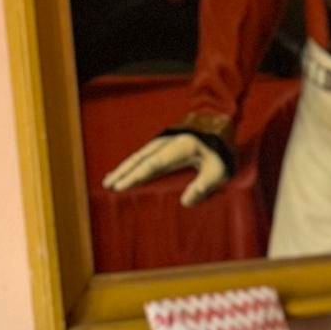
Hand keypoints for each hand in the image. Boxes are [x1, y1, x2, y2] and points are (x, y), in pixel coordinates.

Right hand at [102, 132, 230, 206]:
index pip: (153, 164)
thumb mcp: (219, 171)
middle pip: (141, 158)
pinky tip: (124, 171)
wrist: (223, 126)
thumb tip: (185, 203)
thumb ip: (204, 186)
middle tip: (107, 185)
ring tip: (109, 180)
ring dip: (124, 167)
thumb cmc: (221, 153)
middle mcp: (168, 142)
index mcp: (180, 148)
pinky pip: (144, 155)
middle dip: (123, 172)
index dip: (136, 176)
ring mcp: (164, 141)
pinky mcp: (164, 144)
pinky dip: (132, 163)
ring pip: (139, 155)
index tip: (120, 187)